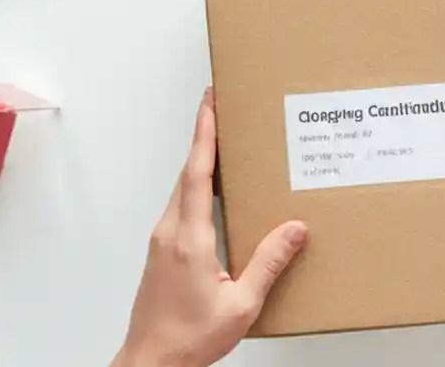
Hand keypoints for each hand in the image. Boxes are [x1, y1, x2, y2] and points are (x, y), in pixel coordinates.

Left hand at [114, 88, 308, 366]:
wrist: (150, 364)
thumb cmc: (188, 340)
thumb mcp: (240, 304)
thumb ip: (269, 263)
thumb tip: (294, 229)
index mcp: (189, 239)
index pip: (196, 172)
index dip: (204, 134)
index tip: (210, 103)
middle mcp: (170, 233)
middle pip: (188, 173)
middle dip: (204, 137)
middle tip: (221, 108)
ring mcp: (162, 242)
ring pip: (183, 190)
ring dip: (201, 163)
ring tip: (223, 143)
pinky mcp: (162, 253)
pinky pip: (181, 208)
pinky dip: (198, 188)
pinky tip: (215, 194)